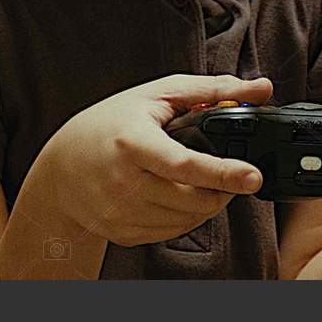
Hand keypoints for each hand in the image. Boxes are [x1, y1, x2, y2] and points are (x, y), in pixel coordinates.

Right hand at [27, 73, 272, 247]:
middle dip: (224, 188)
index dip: (223, 172)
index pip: (184, 164)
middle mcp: (124, 181)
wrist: (60, 167)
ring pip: (188, 219)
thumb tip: (261, 89)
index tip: (254, 176)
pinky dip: (187, 217)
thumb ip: (210, 91)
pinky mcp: (122, 232)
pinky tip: (179, 195)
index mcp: (132, 142)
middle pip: (194, 198)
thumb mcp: (156, 95)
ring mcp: (121, 211)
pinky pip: (171, 232)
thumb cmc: (110, 124)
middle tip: (235, 174)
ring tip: (203, 180)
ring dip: (208, 203)